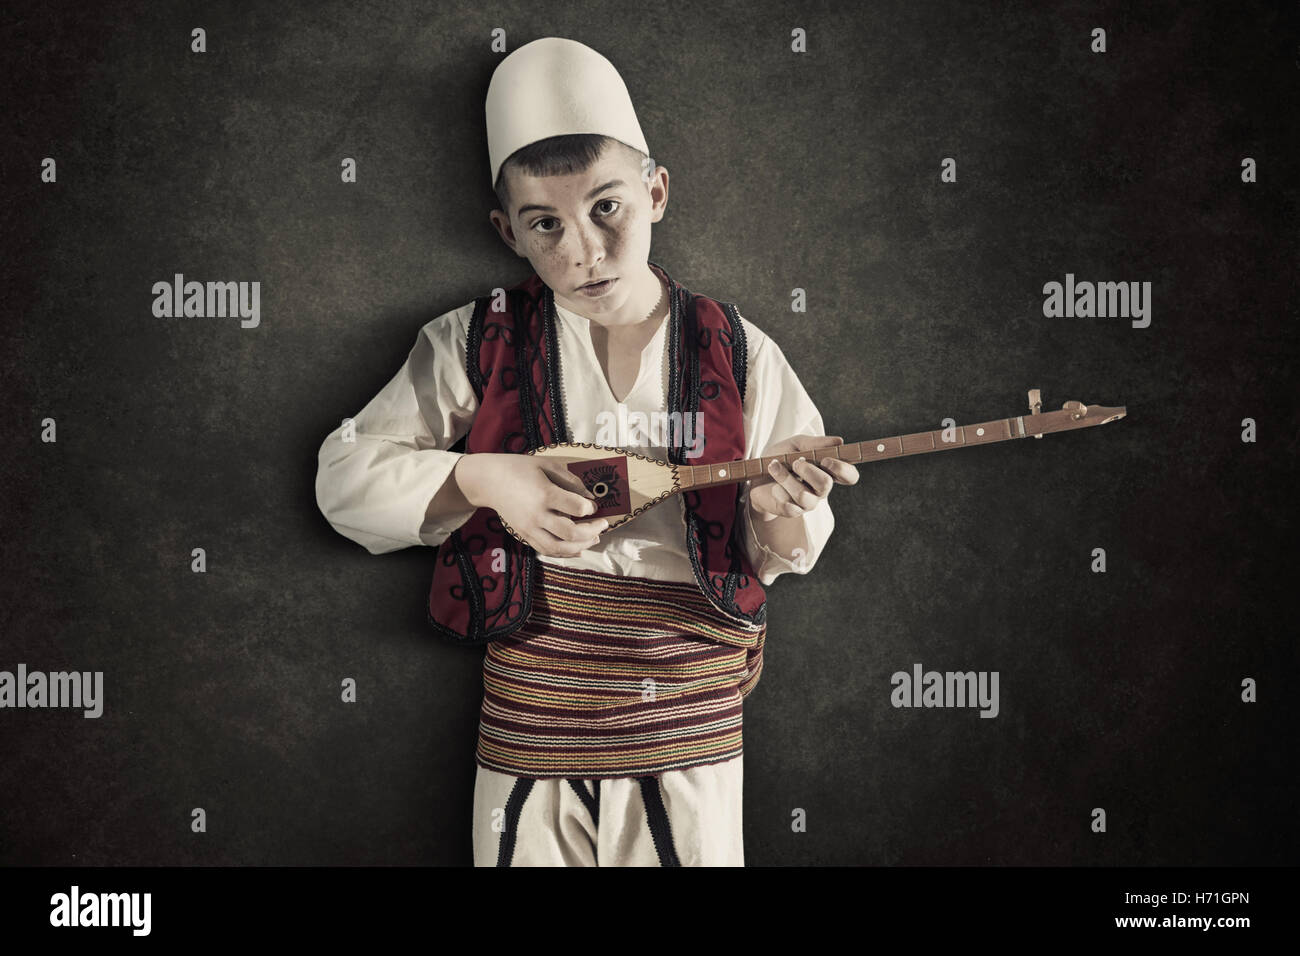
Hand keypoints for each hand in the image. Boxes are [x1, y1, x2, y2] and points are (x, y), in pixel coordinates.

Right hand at [453, 453, 608, 555]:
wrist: (489, 481)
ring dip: (581, 547)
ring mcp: (529, 528)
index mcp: (545, 494)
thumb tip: (590, 498)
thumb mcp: (547, 465)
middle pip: (571, 533)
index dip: (590, 508)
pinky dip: (564, 553)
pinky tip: (577, 549)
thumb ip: (571, 481)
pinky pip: (546, 550)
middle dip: (592, 531)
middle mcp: (537, 515)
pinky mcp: (524, 535)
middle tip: (603, 525)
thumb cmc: (520, 468)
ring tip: (594, 539)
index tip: (594, 506)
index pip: (576, 508)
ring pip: (559, 548)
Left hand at [748, 434, 858, 520]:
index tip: (826, 460)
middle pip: (826, 484)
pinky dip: (778, 491)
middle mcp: (821, 489)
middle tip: (796, 461)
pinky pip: (789, 505)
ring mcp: (808, 502)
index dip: (843, 469)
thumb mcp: (796, 445)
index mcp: (827, 471)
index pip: (850, 476)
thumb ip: (815, 443)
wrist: (756, 477)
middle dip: (808, 470)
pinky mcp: (792, 511)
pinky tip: (773, 486)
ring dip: (786, 477)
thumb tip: (839, 441)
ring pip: (803, 494)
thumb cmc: (780, 458)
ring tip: (774, 467)